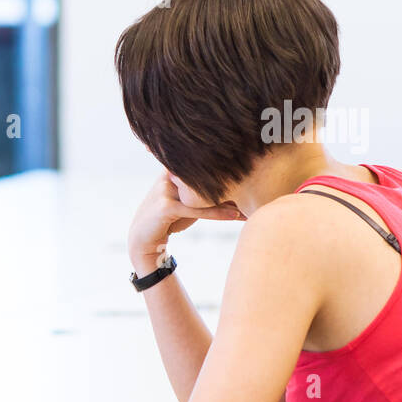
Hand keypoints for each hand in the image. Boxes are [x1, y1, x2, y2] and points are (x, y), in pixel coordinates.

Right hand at [127, 172, 244, 274]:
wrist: (143, 239)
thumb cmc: (170, 219)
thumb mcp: (190, 204)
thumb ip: (209, 195)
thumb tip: (241, 196)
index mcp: (175, 166)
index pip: (206, 162)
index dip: (229, 165)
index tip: (254, 167)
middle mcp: (170, 173)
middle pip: (206, 174)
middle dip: (233, 179)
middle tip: (258, 182)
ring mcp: (166, 188)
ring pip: (204, 192)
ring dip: (230, 198)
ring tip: (252, 203)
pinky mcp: (165, 206)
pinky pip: (196, 209)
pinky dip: (216, 213)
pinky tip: (235, 216)